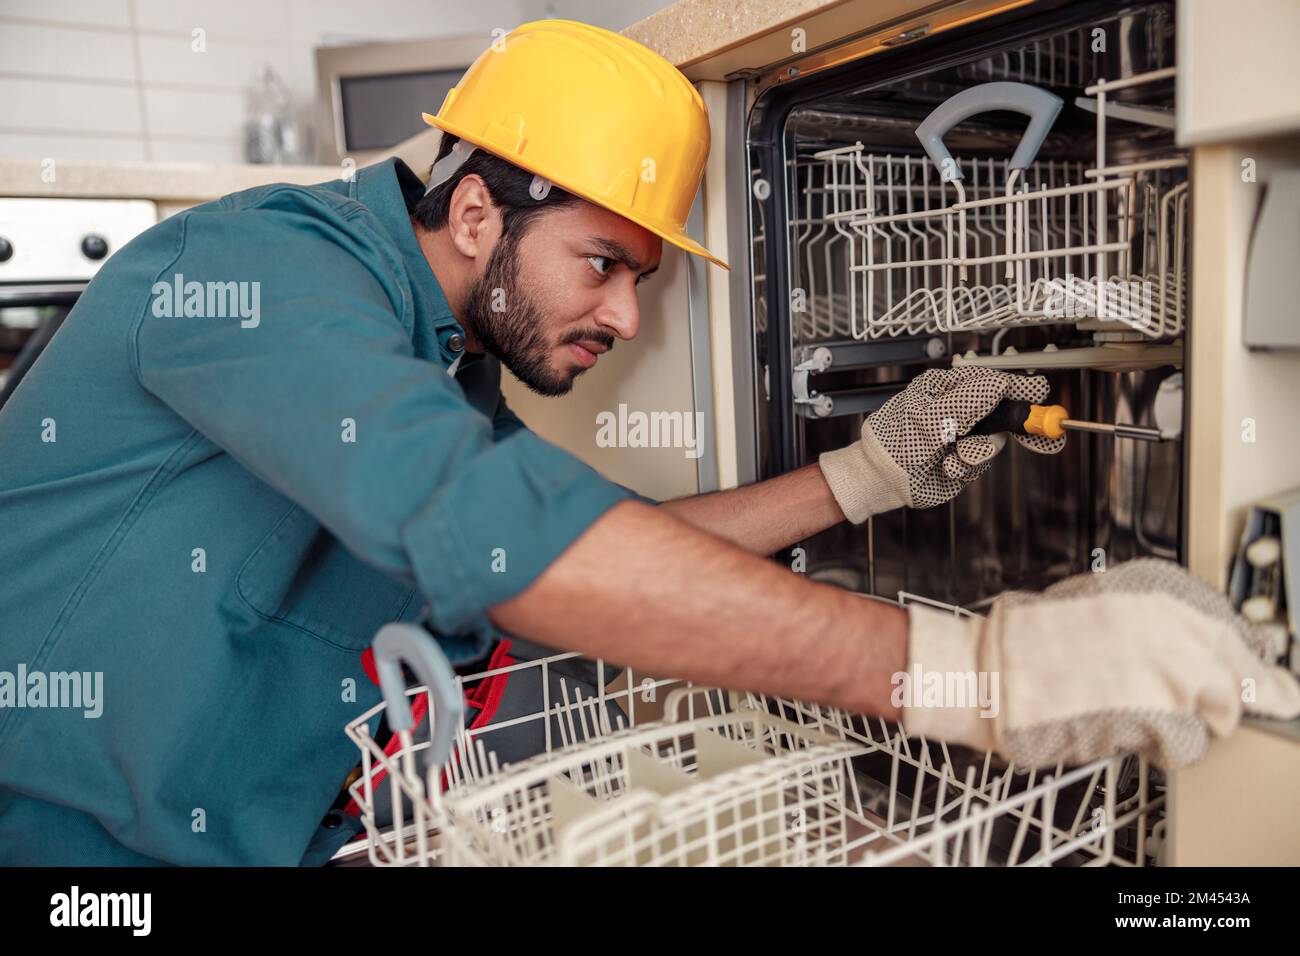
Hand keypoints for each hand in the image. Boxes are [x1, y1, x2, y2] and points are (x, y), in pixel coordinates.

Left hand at [818, 366, 1064, 523]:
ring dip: (977, 453)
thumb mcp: (929, 418)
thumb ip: (967, 402)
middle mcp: (958, 409)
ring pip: (994, 441)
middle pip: (1002, 411)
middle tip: (1044, 435)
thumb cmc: (894, 442)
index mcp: (947, 389)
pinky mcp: (965, 459)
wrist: (882, 481)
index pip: (991, 382)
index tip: (1039, 392)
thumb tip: (1000, 383)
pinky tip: (946, 468)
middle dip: (1019, 424)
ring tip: (951, 458)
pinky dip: (967, 468)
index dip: (1017, 388)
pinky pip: (982, 462)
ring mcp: (963, 435)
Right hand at [900, 558, 1299, 768]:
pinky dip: (1161, 749)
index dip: (1236, 661)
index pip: (1232, 631)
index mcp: (1161, 589)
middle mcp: (1177, 623)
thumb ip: (1153, 622)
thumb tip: (1199, 649)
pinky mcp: (1164, 718)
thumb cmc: (1026, 642)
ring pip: (1219, 714)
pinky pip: (1186, 746)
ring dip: (1188, 724)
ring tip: (1138, 717)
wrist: (990, 673)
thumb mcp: (1097, 603)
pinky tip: (1123, 733)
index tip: (1250, 678)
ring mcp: (1177, 672)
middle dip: (1227, 698)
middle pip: (1241, 676)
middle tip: (1212, 712)